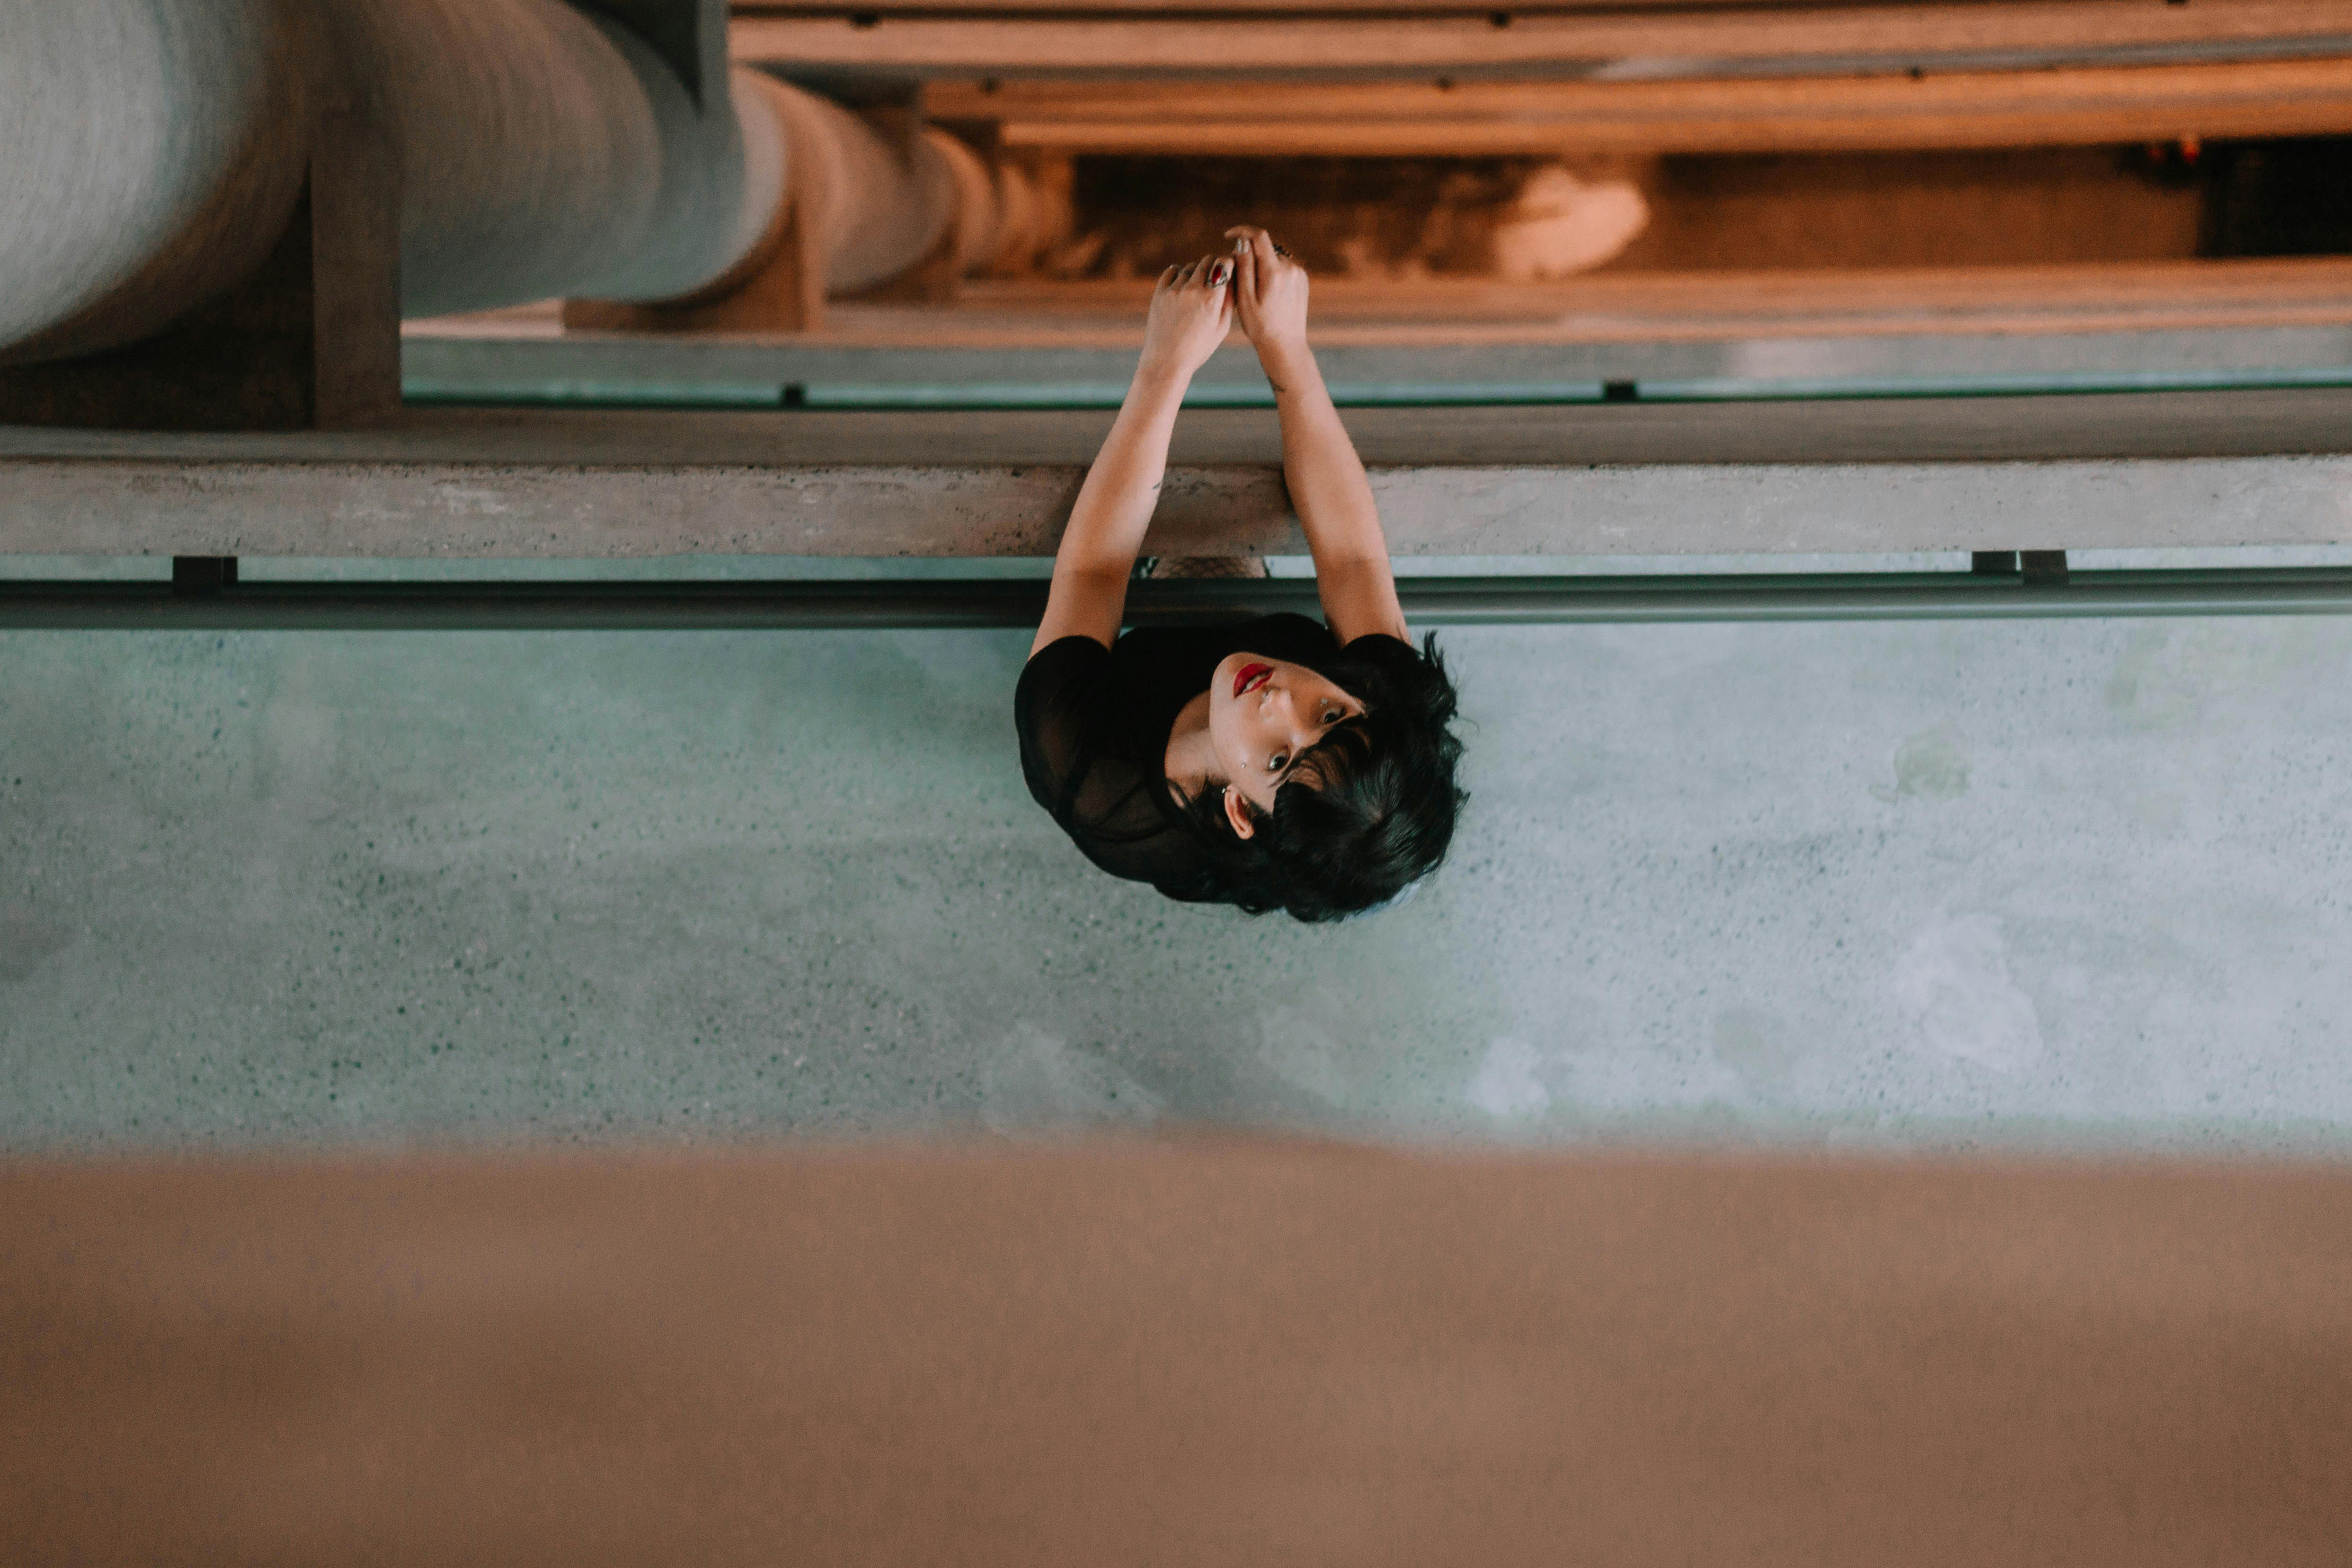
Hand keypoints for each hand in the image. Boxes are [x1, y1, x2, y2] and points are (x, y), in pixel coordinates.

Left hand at [1137, 253, 1235, 381]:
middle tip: (1214, 276)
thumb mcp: (1221, 328)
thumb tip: (1233, 277)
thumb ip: (1229, 300)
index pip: (1224, 263)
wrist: (1167, 361)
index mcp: (1212, 299)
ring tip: (1196, 289)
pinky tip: (1181, 285)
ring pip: (1190, 267)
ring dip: (1195, 273)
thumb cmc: (1198, 348)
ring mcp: (1174, 290)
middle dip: (1213, 265)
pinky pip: (1172, 271)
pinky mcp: (1160, 293)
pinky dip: (1178, 274)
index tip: (1229, 266)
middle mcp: (1193, 290)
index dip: (1228, 262)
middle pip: (1207, 260)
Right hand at [1223, 226, 1308, 363]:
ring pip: (1273, 258)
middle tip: (1239, 278)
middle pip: (1265, 249)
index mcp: (1274, 272)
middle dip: (1249, 256)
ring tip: (1254, 292)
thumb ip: (1243, 268)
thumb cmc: (1260, 326)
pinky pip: (1282, 267)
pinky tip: (1268, 294)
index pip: (1259, 236)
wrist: (1285, 346)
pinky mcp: (1302, 279)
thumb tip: (1242, 243)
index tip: (1228, 235)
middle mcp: (1290, 268)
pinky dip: (1271, 273)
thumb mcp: (1244, 299)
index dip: (1242, 231)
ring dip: (1261, 265)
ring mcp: (1298, 273)